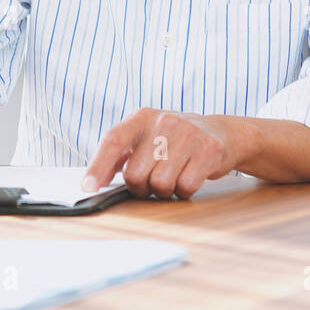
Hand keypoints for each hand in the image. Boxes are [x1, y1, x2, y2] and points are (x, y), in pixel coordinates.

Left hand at [82, 108, 240, 199]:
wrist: (221, 132)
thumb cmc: (175, 141)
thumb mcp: (147, 137)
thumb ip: (122, 154)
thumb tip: (94, 180)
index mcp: (143, 117)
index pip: (114, 140)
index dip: (98, 166)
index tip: (88, 187)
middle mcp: (164, 122)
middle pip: (135, 174)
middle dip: (142, 187)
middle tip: (153, 180)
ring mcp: (188, 134)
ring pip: (160, 184)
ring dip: (165, 190)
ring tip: (174, 176)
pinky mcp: (209, 150)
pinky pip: (185, 187)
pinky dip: (185, 191)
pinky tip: (190, 177)